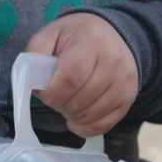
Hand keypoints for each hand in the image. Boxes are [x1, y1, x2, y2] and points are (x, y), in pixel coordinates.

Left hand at [25, 13, 137, 136]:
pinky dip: (85, 127)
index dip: (51, 93)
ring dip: (71, 115)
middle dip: (59, 104)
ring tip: (68, 100)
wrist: (112, 35)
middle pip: (79, 101)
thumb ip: (35, 54)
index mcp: (91, 41)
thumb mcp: (51, 34)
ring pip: (89, 115)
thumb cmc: (77, 36)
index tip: (44, 91)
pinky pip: (103, 125)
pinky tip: (78, 115)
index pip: (70, 79)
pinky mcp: (128, 98)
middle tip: (56, 94)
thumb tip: (33, 85)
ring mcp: (124, 82)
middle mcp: (113, 62)